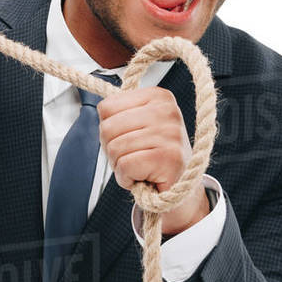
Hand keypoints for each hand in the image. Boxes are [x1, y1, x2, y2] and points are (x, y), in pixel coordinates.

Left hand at [97, 87, 209, 235]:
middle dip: (112, 149)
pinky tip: (142, 177)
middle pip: (107, 128)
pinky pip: (125, 166)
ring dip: (120, 165)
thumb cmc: (154, 154)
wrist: (180, 185)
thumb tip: (101, 109)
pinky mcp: (168, 158)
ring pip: (115, 148)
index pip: (106, 107)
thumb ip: (119, 113)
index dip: (109, 129)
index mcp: (158, 96)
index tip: (128, 139)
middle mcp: (167, 110)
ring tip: (139, 167)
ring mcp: (170, 133)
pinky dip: (126, 178)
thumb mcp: (137, 124)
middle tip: (133, 157)